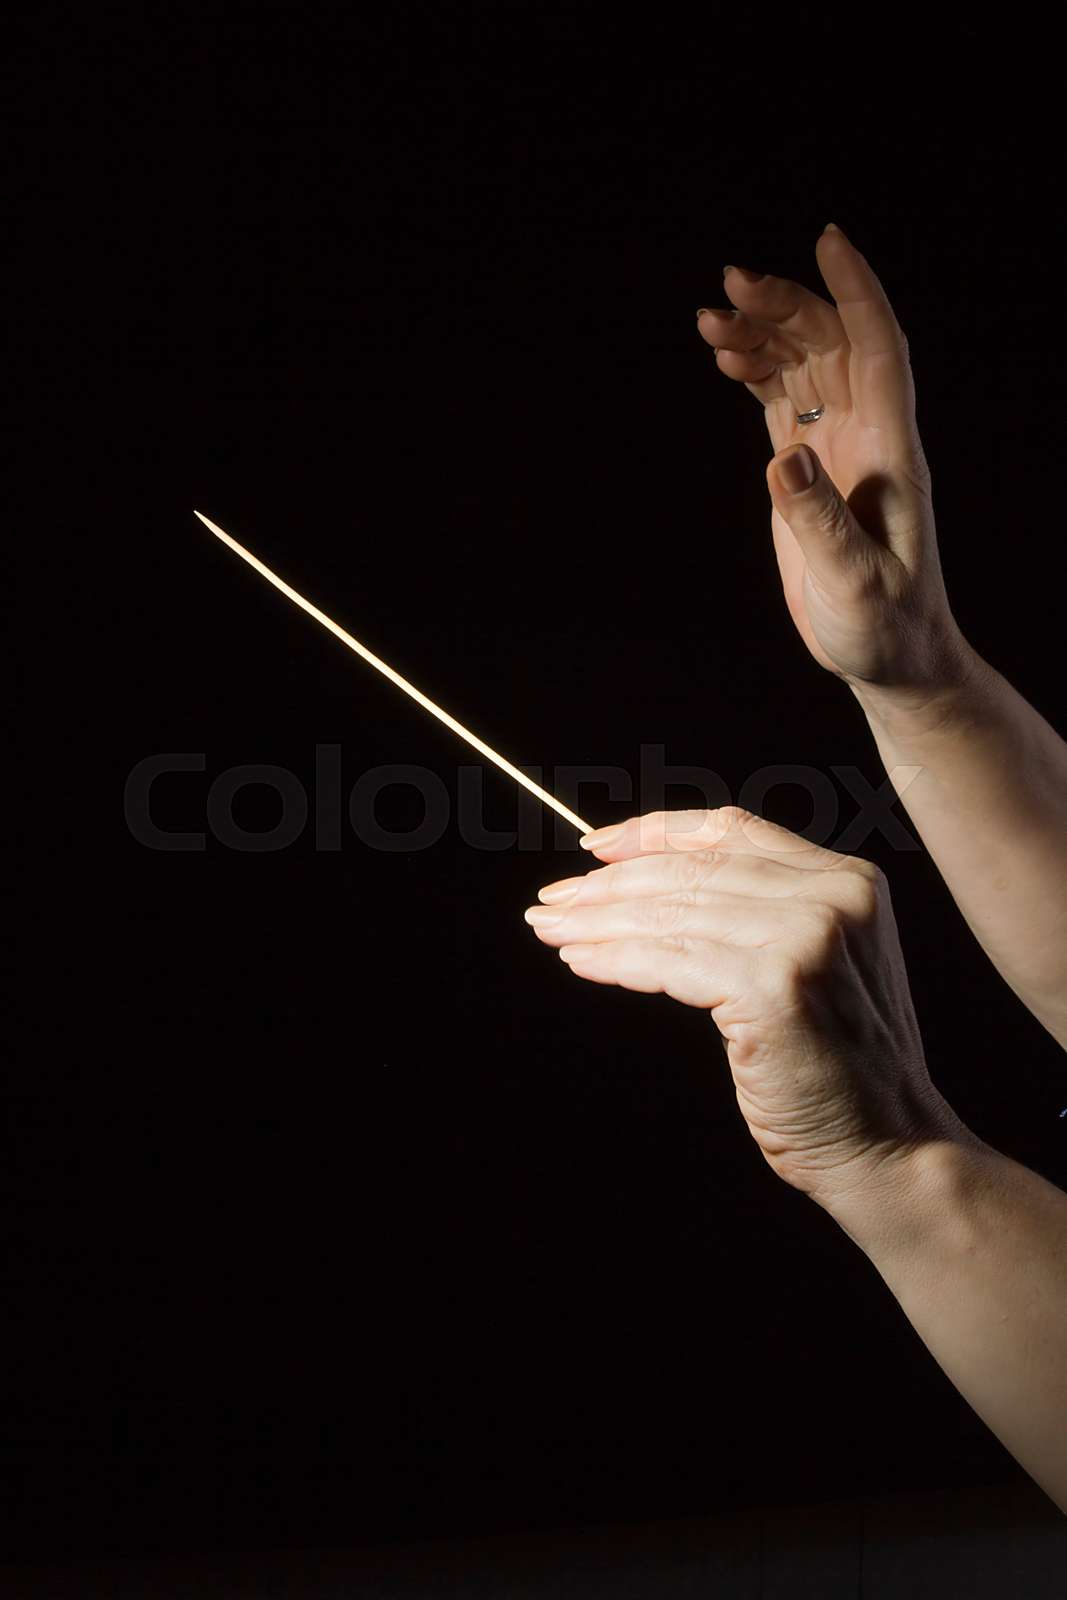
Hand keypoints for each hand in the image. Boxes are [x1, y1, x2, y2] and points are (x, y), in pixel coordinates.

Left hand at [525, 807, 966, 1207]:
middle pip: (692, 871)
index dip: (655, 832)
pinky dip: (617, 959)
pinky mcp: (774, 986)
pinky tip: (584, 961)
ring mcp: (807, 938)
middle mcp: (834, 896)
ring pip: (673, 914)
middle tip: (550, 899)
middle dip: (609, 884)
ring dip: (598, 921)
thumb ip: (763, 913)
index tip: (595, 847)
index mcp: (848, 880)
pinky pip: (670, 960)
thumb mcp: (817, 965)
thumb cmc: (839, 1068)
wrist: (891, 1147)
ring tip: (550, 928)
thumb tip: (647, 882)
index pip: (732, 831)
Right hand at [697, 226, 970, 695]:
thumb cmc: (883, 625)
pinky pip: (783, 400)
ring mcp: (838, 448)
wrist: (888, 653)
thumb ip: (821, 520)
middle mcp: (868, 436)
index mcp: (891, 451)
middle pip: (831, 343)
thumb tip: (785, 457)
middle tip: (731, 285)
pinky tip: (726, 357)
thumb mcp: (855, 581)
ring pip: (803, 364)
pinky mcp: (809, 469)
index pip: (879, 350)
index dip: (857, 293)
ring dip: (762, 333)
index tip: (828, 241)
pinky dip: (756, 371)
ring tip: (711, 321)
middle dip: (785, 304)